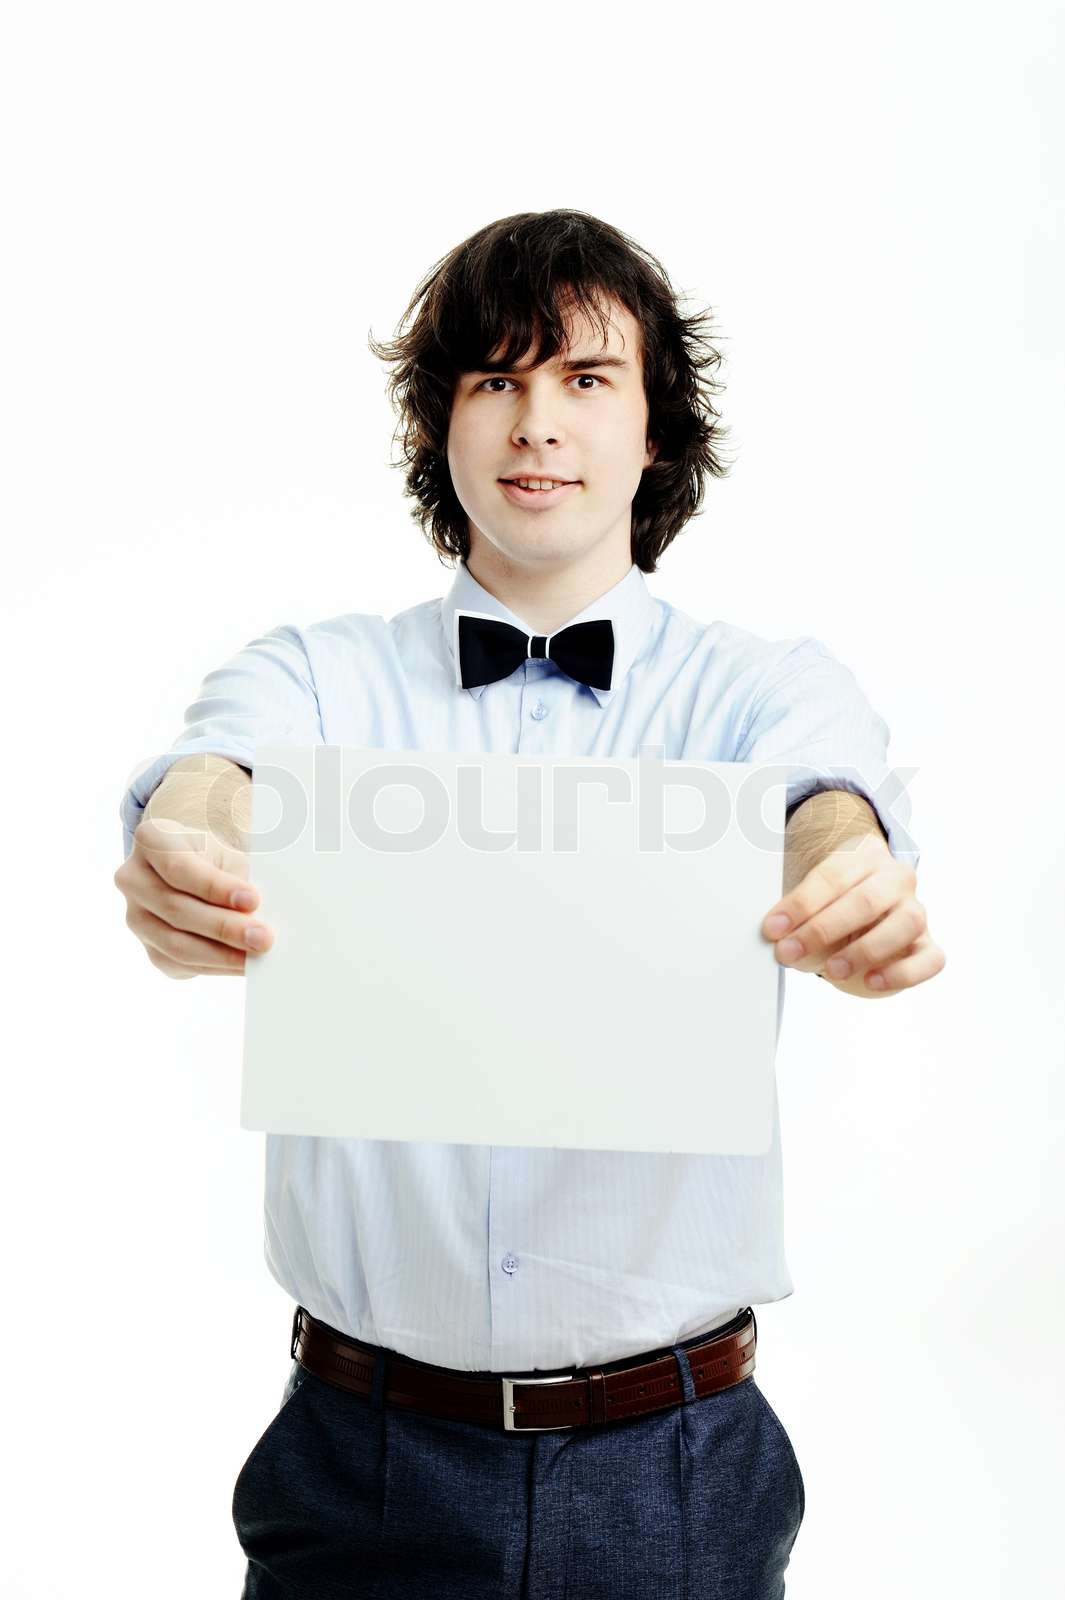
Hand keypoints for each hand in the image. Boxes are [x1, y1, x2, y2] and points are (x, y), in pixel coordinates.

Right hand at [113, 816, 274, 978]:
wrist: (194, 873)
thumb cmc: (214, 859)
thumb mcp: (226, 855)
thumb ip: (237, 881)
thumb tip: (258, 918)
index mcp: (152, 840)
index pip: (179, 868)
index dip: (215, 888)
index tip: (252, 900)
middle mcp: (133, 879)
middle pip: (177, 909)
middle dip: (224, 927)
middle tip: (262, 937)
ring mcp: (136, 916)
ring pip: (175, 944)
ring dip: (221, 954)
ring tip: (256, 955)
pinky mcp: (148, 947)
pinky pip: (179, 964)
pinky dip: (215, 966)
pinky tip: (241, 963)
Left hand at [761, 832, 945, 997]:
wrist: (864, 915)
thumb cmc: (831, 906)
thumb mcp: (811, 902)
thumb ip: (797, 914)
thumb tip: (777, 935)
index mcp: (863, 855)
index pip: (833, 875)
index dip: (801, 903)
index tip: (773, 928)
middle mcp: (895, 878)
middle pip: (866, 900)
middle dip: (823, 929)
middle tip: (790, 952)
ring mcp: (917, 910)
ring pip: (905, 923)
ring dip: (864, 950)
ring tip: (831, 971)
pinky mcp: (928, 944)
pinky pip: (929, 959)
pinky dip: (902, 973)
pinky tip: (871, 981)